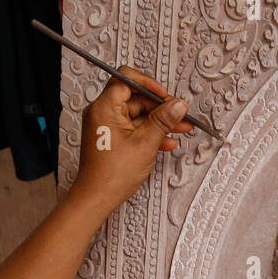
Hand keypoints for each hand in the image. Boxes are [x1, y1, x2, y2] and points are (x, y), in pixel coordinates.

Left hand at [70, 67, 191, 220]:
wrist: (96, 198)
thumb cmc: (110, 175)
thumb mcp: (144, 144)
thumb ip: (163, 121)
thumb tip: (177, 105)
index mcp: (104, 107)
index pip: (127, 80)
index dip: (149, 85)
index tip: (166, 96)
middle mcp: (102, 112)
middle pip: (135, 98)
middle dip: (160, 107)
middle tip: (179, 115)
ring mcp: (106, 125)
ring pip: (137, 115)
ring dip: (159, 122)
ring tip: (180, 128)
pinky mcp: (111, 137)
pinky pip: (132, 128)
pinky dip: (148, 133)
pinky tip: (166, 142)